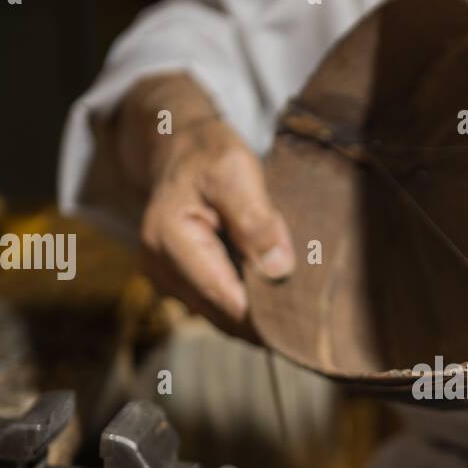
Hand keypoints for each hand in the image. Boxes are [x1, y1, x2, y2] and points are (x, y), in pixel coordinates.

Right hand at [115, 74, 293, 335]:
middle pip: (226, 316)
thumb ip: (256, 219)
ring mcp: (166, 280)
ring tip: (285, 284)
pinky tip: (265, 281)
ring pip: (224, 317)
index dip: (267, 313)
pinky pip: (219, 306)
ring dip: (256, 308)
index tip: (307, 311)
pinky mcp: (178, 284)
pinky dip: (245, 300)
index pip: (227, 301)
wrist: (182, 150)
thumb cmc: (210, 156)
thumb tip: (279, 270)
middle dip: (264, 312)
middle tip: (306, 301)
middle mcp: (160, 268)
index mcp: (170, 240)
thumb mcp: (236, 171)